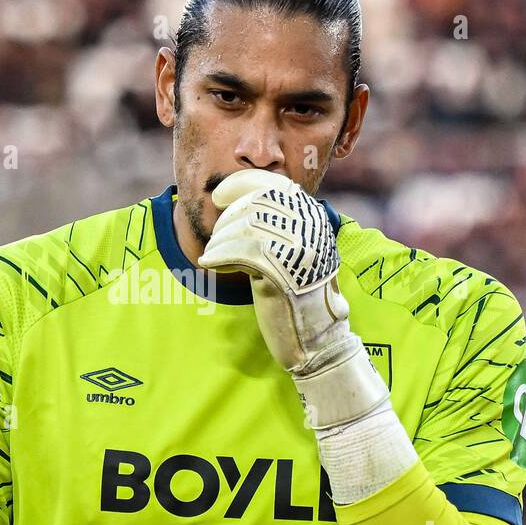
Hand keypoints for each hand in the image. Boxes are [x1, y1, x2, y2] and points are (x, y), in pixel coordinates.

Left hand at [196, 169, 349, 375]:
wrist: (317, 340)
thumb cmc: (296, 297)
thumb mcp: (290, 253)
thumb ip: (275, 226)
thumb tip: (236, 199)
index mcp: (314, 217)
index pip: (274, 183)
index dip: (241, 184)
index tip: (218, 196)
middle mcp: (311, 227)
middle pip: (255, 202)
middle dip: (226, 218)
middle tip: (216, 240)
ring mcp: (300, 248)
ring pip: (245, 225)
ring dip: (219, 240)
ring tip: (212, 256)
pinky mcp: (285, 271)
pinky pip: (241, 251)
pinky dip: (218, 256)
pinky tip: (209, 264)